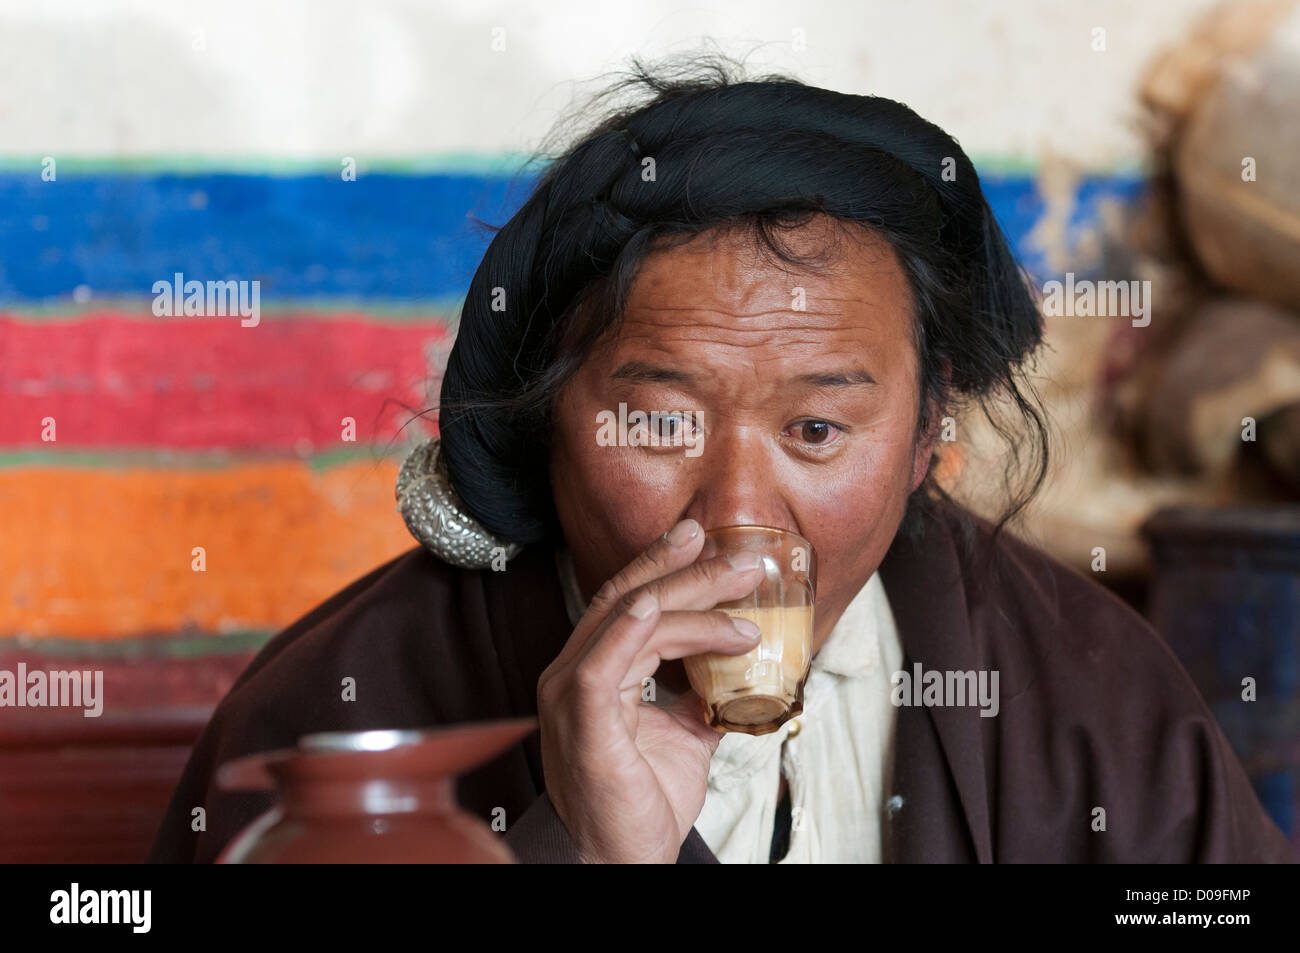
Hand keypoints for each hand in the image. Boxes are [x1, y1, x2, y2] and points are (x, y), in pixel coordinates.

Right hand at [536, 518, 764, 862]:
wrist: (619, 862)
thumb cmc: (638, 804)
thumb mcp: (685, 736)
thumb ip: (703, 694)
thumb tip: (743, 669)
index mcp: (593, 671)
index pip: (626, 601)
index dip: (661, 564)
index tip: (702, 538)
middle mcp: (574, 673)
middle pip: (630, 598)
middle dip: (687, 569)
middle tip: (739, 558)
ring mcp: (572, 695)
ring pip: (630, 622)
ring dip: (691, 600)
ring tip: (743, 593)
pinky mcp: (582, 722)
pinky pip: (602, 665)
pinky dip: (631, 632)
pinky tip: (658, 609)